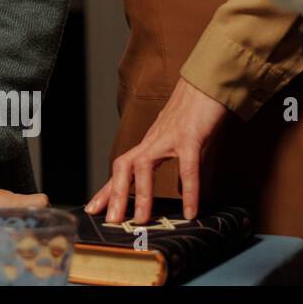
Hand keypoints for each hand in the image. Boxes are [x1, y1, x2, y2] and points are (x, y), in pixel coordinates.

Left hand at [85, 77, 228, 223]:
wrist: (208, 82)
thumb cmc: (196, 111)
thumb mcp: (181, 142)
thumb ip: (177, 165)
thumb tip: (180, 191)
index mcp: (149, 143)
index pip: (121, 169)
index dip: (107, 189)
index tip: (94, 209)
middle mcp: (153, 140)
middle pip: (123, 166)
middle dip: (115, 194)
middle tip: (111, 221)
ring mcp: (169, 137)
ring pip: (145, 166)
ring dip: (142, 195)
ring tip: (142, 221)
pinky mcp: (190, 135)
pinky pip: (187, 166)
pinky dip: (189, 190)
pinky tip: (191, 211)